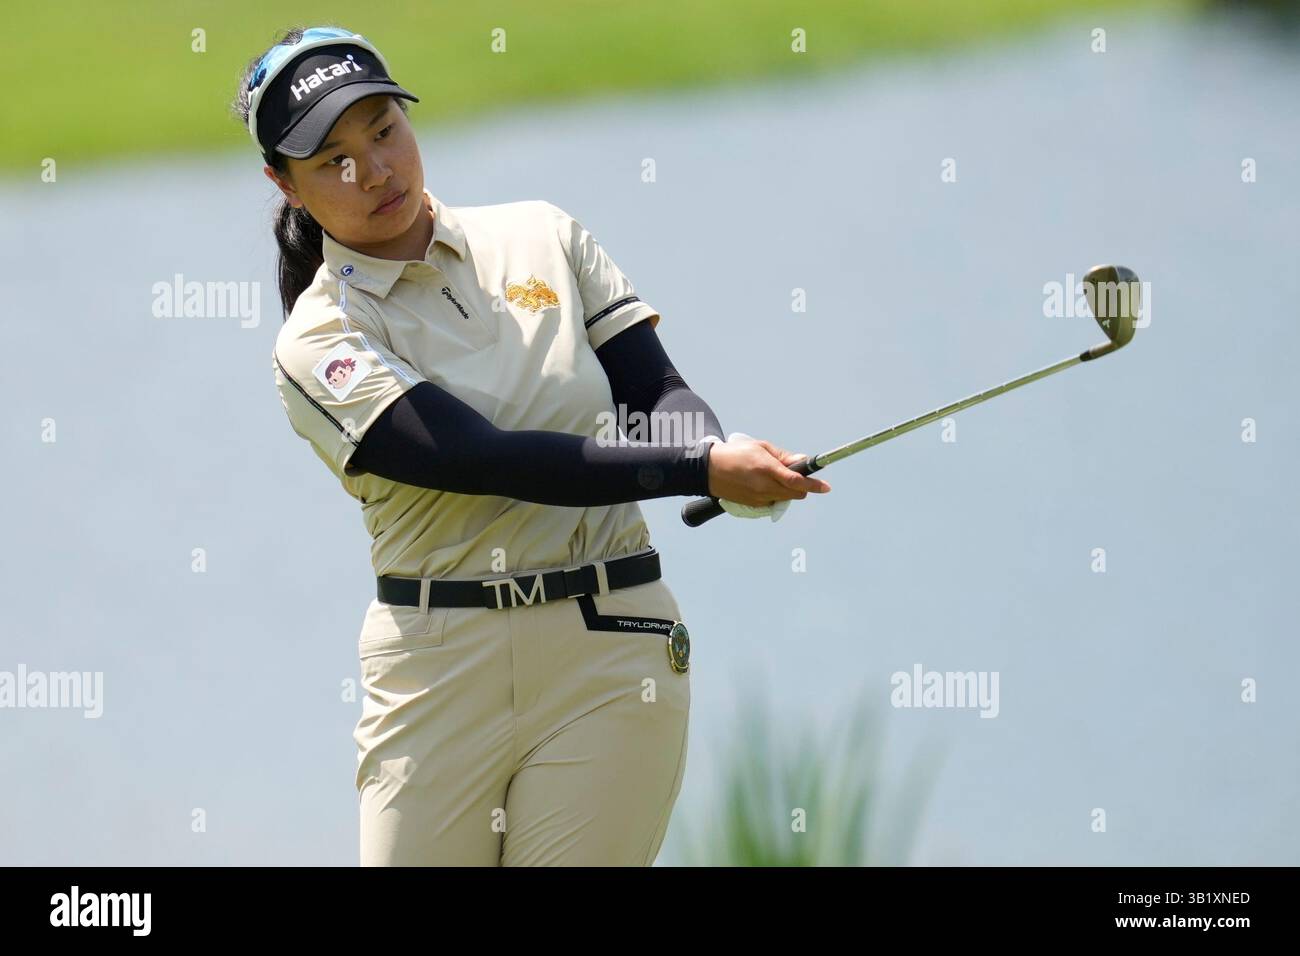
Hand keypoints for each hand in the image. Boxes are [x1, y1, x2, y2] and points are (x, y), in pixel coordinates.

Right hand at [703, 432, 830, 516]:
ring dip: (788, 490)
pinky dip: (775, 495)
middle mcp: (764, 486)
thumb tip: (801, 460)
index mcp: (766, 469)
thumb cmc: (734, 454)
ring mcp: (759, 498)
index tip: (826, 487)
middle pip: (796, 493)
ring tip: (772, 476)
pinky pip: (773, 502)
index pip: (796, 481)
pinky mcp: (753, 505)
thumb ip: (783, 456)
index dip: (814, 485)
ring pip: (786, 499)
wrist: (708, 470)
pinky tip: (762, 484)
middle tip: (793, 474)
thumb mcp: (760, 447)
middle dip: (801, 486)